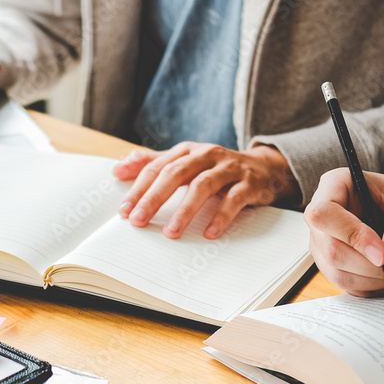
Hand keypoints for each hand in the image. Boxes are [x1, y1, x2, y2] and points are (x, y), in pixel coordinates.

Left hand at [112, 142, 298, 238]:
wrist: (264, 168)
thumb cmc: (216, 169)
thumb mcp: (185, 162)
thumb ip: (153, 164)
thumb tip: (118, 169)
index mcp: (187, 150)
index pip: (157, 168)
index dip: (139, 189)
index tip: (124, 211)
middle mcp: (206, 154)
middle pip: (176, 173)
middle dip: (154, 198)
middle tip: (139, 220)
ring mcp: (229, 167)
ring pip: (203, 185)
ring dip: (185, 210)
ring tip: (171, 232)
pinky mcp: (250, 183)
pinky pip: (234, 199)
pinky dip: (221, 216)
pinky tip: (209, 233)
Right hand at [303, 168, 383, 295]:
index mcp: (336, 186)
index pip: (323, 214)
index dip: (351, 235)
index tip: (383, 253)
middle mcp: (324, 217)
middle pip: (331, 250)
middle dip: (372, 264)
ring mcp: (326, 244)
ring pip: (339, 273)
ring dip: (379, 278)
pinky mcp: (336, 268)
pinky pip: (351, 287)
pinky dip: (379, 286)